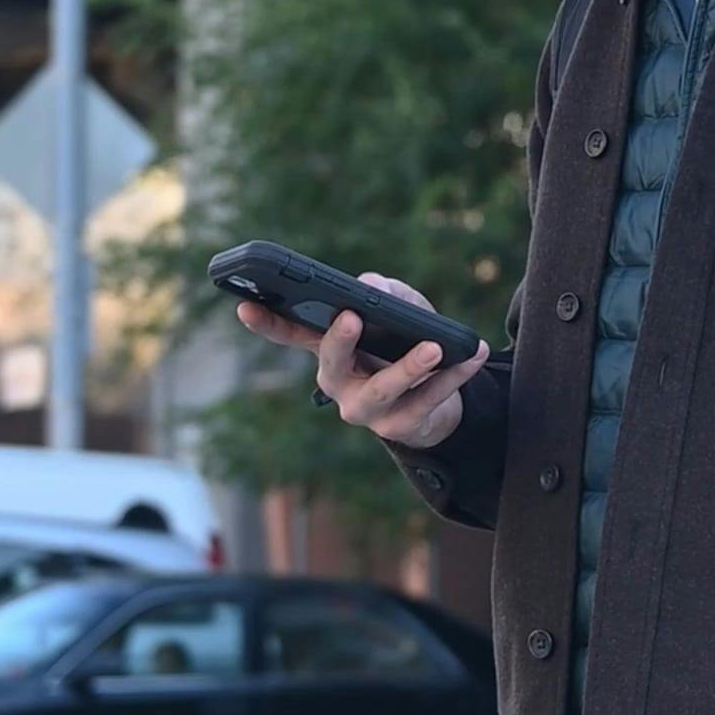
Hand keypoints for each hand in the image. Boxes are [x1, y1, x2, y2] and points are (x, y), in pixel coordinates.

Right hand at [234, 271, 488, 449]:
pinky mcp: (399, 426)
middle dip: (340, 340)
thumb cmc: (407, 342)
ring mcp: (366, 408)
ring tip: (434, 346)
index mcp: (329, 349)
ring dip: (410, 367)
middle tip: (352, 316)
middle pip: (331, 362)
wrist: (437, 398)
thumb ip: (386, 292)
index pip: (289, 333)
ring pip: (383, 389)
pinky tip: (471, 353)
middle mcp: (338, 382)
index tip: (244, 304)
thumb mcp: (400, 308)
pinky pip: (427, 400)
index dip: (265, 321)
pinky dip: (454, 375)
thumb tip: (370, 289)